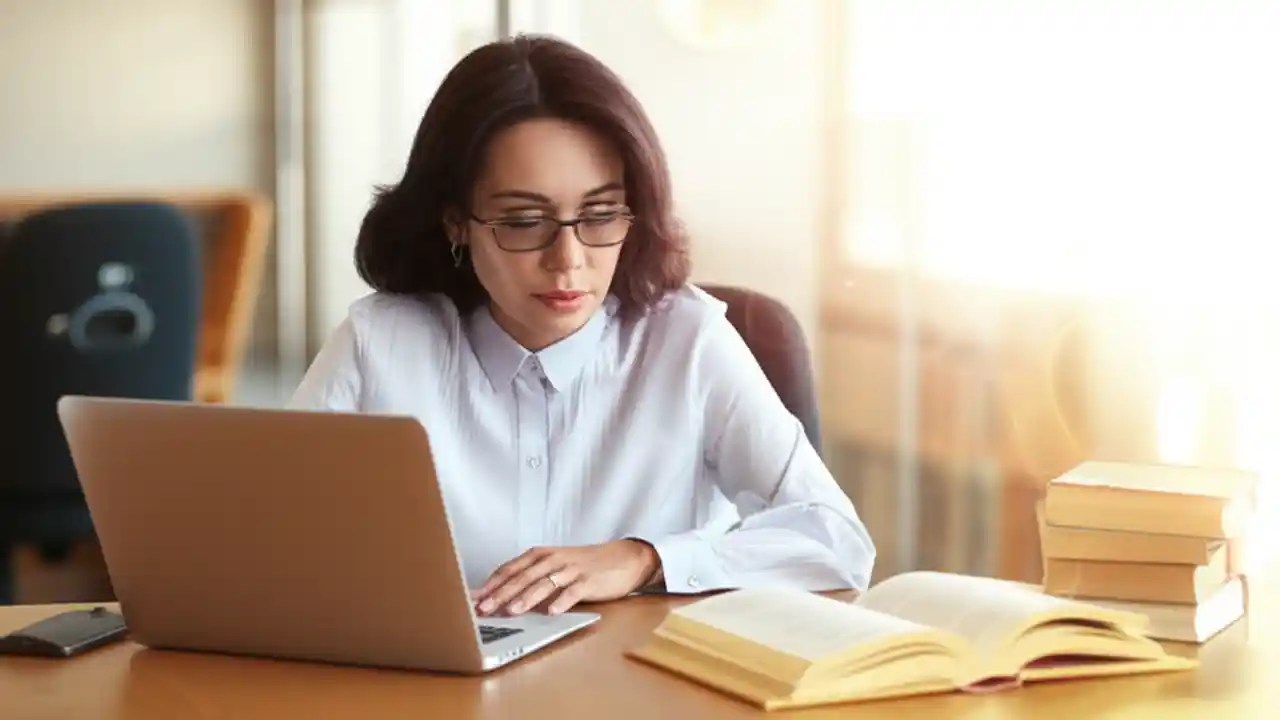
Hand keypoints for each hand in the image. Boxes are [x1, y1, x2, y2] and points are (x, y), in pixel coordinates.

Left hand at [474, 540, 660, 616]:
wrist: (621, 559)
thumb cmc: (583, 565)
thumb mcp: (554, 567)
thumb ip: (531, 579)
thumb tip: (500, 598)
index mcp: (541, 555)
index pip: (511, 568)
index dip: (492, 583)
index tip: (475, 598)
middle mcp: (553, 559)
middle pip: (523, 577)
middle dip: (502, 593)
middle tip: (485, 608)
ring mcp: (571, 569)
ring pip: (544, 583)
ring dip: (526, 598)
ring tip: (512, 611)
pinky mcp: (588, 581)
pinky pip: (573, 592)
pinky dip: (561, 601)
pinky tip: (551, 612)